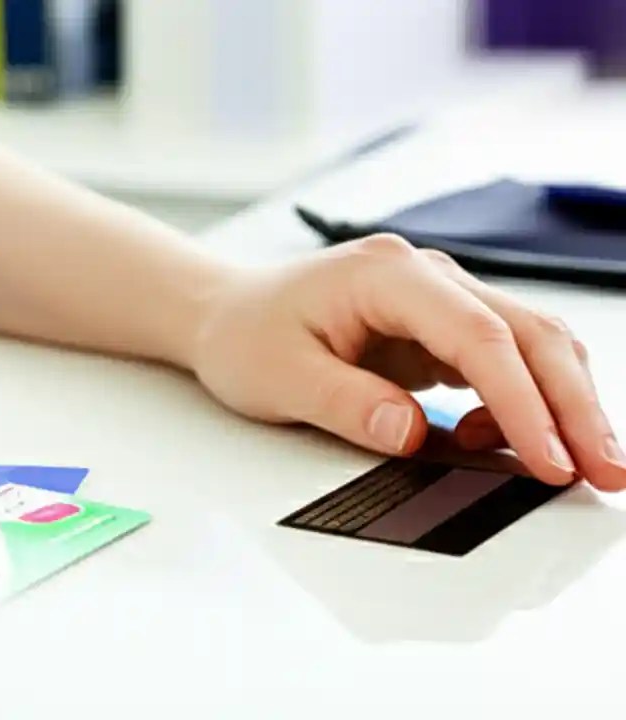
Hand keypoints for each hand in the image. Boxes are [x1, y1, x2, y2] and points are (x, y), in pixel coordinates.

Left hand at [191, 234, 625, 490]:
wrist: (226, 315)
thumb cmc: (246, 335)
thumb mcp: (278, 377)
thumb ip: (345, 403)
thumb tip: (412, 434)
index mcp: (388, 275)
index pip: (478, 335)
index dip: (521, 401)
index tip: (548, 458)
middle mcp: (427, 278)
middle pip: (528, 334)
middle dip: (574, 405)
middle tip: (609, 471)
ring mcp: (440, 301)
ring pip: (531, 345)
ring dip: (564, 406)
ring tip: (584, 468)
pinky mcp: (442, 330)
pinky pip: (504, 363)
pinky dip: (523, 405)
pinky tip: (504, 444)